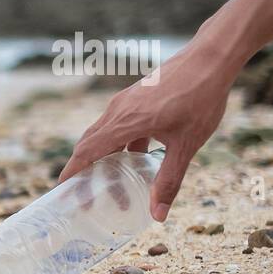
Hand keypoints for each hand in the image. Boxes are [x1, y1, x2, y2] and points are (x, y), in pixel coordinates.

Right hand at [57, 44, 236, 221]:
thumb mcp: (187, 144)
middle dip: (84, 169)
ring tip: (111, 179)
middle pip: (89, 142)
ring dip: (103, 157)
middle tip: (84, 192)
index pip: (87, 151)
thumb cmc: (200, 98)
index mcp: (125, 122)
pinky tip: (138, 155)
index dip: (72, 172)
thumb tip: (158, 215)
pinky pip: (117, 123)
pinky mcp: (136, 96)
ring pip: (103, 133)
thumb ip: (170, 180)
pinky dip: (118, 143)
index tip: (61, 190)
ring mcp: (126, 101)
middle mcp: (118, 110)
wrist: (211, 58)